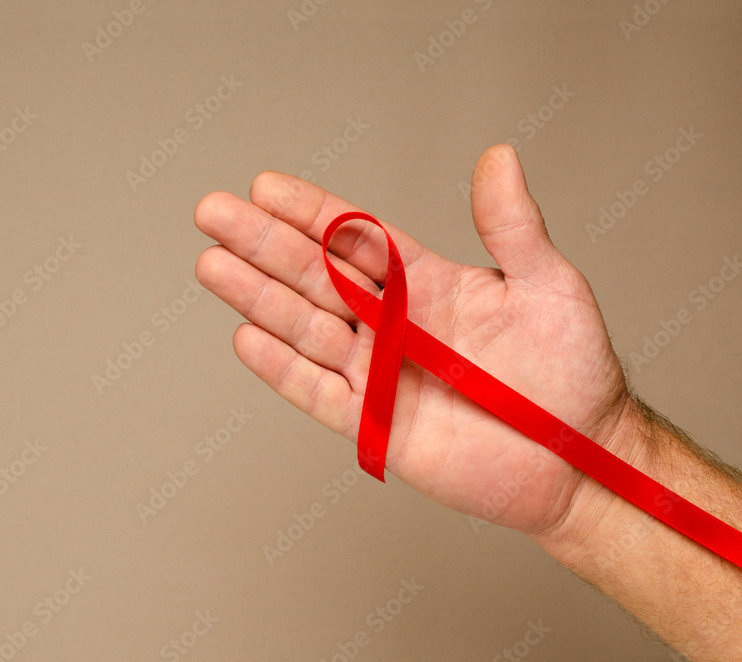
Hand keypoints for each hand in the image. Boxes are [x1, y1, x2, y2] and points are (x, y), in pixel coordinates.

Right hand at [194, 145, 636, 537]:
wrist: (577, 459)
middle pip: (313, 275)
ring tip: (211, 265)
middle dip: (262, 243)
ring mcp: (378, 373)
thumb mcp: (549, 285)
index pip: (355, 236)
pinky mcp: (375, 423)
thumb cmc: (572, 370)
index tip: (266, 186)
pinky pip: (317, 392)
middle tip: (212, 212)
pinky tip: (246, 336)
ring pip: (304, 327)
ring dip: (257, 296)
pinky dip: (281, 367)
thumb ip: (512, 226)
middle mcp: (392, 324)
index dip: (310, 211)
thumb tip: (498, 157)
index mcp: (426, 283)